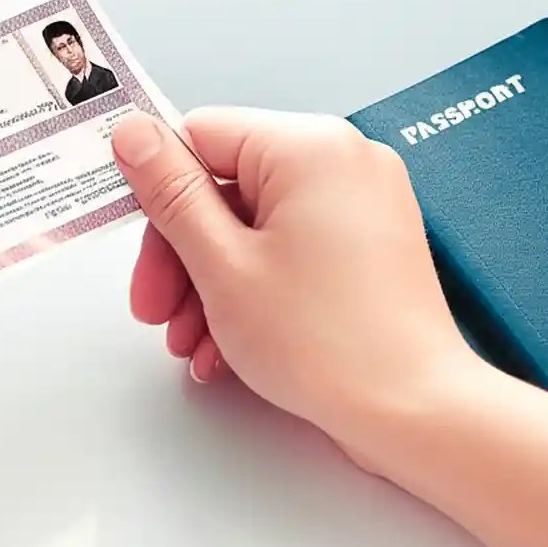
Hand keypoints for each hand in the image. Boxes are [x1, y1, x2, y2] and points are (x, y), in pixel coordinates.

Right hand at [112, 108, 480, 463]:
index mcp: (309, 147)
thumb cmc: (331, 345)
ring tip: (191, 342)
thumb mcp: (221, 264)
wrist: (414, 413)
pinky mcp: (368, 244)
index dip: (156, 195)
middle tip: (156, 311)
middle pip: (225, 189)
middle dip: (180, 257)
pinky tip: (225, 346)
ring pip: (252, 227)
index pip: (200, 137)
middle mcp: (342, 162)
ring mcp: (361, 203)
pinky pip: (288, 250)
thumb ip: (171, 193)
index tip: (136, 242)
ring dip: (208, 284)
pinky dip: (251, 290)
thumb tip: (132, 133)